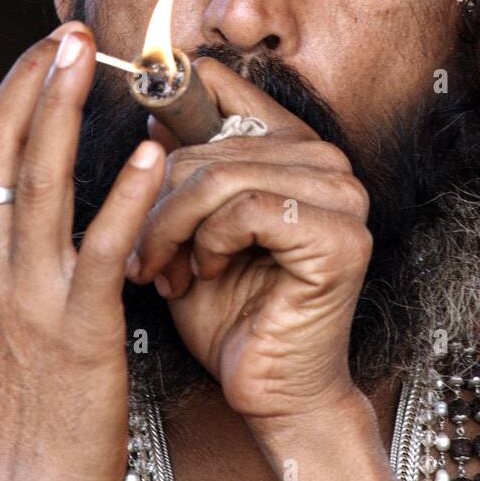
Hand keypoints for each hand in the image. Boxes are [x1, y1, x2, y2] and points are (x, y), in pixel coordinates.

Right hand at [0, 22, 166, 480]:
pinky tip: (150, 157)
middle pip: (1, 152)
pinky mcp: (75, 331)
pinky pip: (100, 249)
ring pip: (39, 182)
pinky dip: (125, 196)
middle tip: (67, 29)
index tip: (47, 55)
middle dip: (32, 81)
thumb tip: (19, 206)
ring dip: (63, 110)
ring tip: (88, 57)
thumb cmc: (18, 408)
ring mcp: (26, 298)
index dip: (17, 97)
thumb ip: (6, 259)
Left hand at [127, 58, 373, 430]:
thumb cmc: (231, 315)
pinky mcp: (340, 238)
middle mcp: (329, 164)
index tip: (136, 133)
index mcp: (295, 150)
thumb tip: (154, 113)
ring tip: (161, 268)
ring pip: (222, 174)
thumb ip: (180, 170)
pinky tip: (204, 274)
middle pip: (212, 144)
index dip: (174, 103)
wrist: (269, 393)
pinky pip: (244, 209)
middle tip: (144, 253)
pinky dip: (207, 242)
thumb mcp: (188, 230)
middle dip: (159, 200)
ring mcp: (343, 199)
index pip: (227, 88)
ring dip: (173, 226)